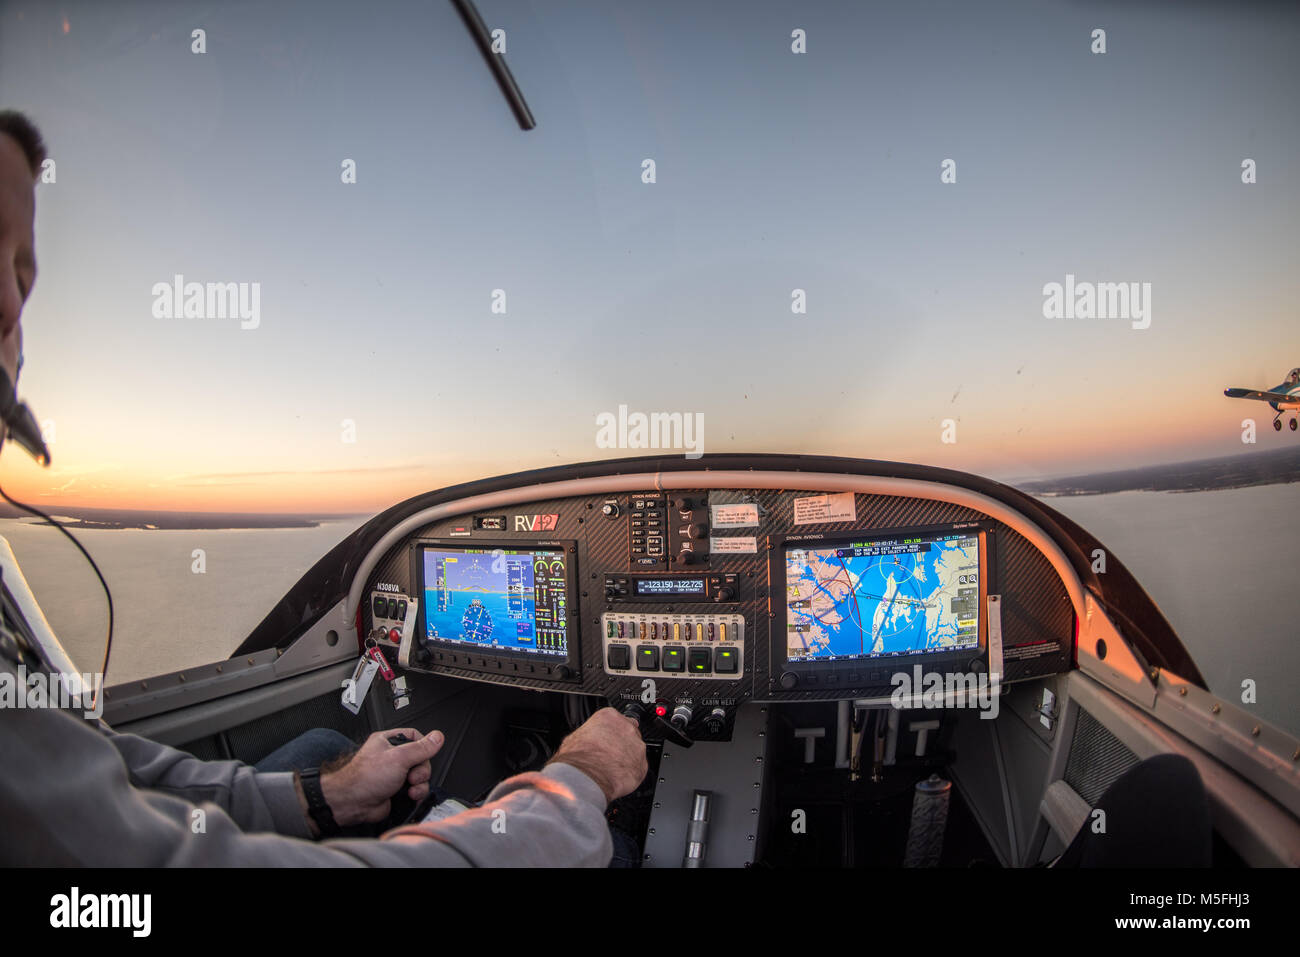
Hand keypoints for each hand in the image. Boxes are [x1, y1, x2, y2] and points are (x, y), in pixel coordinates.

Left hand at [304, 729, 443, 832]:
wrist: (352, 803)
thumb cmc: (364, 778)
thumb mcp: (399, 757)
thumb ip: (421, 748)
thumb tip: (437, 737)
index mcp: (388, 742)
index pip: (414, 737)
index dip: (423, 745)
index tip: (426, 753)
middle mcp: (391, 757)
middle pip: (421, 759)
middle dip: (421, 769)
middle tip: (413, 775)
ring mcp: (394, 774)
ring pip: (419, 776)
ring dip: (419, 784)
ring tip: (410, 788)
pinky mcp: (396, 791)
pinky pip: (415, 790)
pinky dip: (416, 794)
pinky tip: (409, 795)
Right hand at [546, 707, 646, 802]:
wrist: (583, 778)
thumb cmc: (577, 758)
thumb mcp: (575, 737)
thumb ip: (589, 734)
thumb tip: (587, 741)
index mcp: (609, 717)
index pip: (618, 720)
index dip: (612, 733)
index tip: (608, 740)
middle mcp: (627, 728)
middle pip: (629, 734)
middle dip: (621, 745)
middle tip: (609, 756)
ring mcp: (637, 747)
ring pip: (635, 752)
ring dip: (627, 760)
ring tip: (611, 769)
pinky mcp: (642, 765)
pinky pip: (638, 769)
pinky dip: (630, 774)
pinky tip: (617, 778)